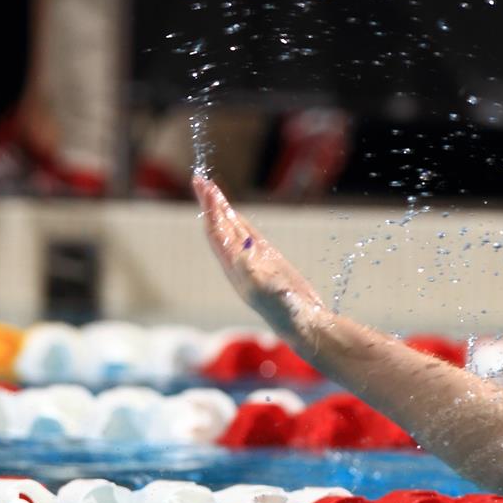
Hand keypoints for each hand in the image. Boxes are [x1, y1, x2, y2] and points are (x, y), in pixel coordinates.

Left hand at [194, 175, 327, 338]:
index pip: (218, 233)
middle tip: (199, 179)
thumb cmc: (287, 312)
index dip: (211, 210)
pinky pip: (247, 236)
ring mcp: (253, 261)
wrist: (303, 324)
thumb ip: (256, 274)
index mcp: (236, 269)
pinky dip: (237, 221)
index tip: (206, 188)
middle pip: (219, 227)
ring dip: (220, 209)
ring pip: (231, 230)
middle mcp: (239, 263)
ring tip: (210, 189)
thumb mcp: (271, 293)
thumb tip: (242, 256)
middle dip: (209, 204)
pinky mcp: (267, 261)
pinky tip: (231, 213)